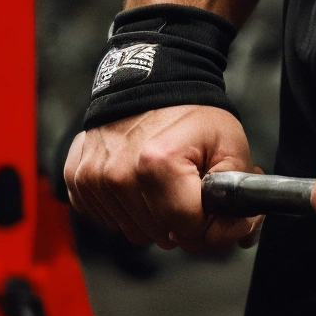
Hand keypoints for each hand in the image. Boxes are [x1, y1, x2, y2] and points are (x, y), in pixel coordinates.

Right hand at [64, 105, 259, 253]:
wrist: (150, 80)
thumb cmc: (190, 111)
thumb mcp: (230, 144)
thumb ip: (237, 193)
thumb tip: (239, 232)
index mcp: (157, 164)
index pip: (189, 229)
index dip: (209, 220)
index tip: (211, 201)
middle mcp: (117, 174)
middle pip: (161, 235)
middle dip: (181, 219)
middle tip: (188, 186)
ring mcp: (92, 178)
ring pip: (134, 232)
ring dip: (153, 216)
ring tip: (163, 180)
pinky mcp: (77, 179)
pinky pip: (108, 219)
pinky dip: (126, 208)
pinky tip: (137, 181)